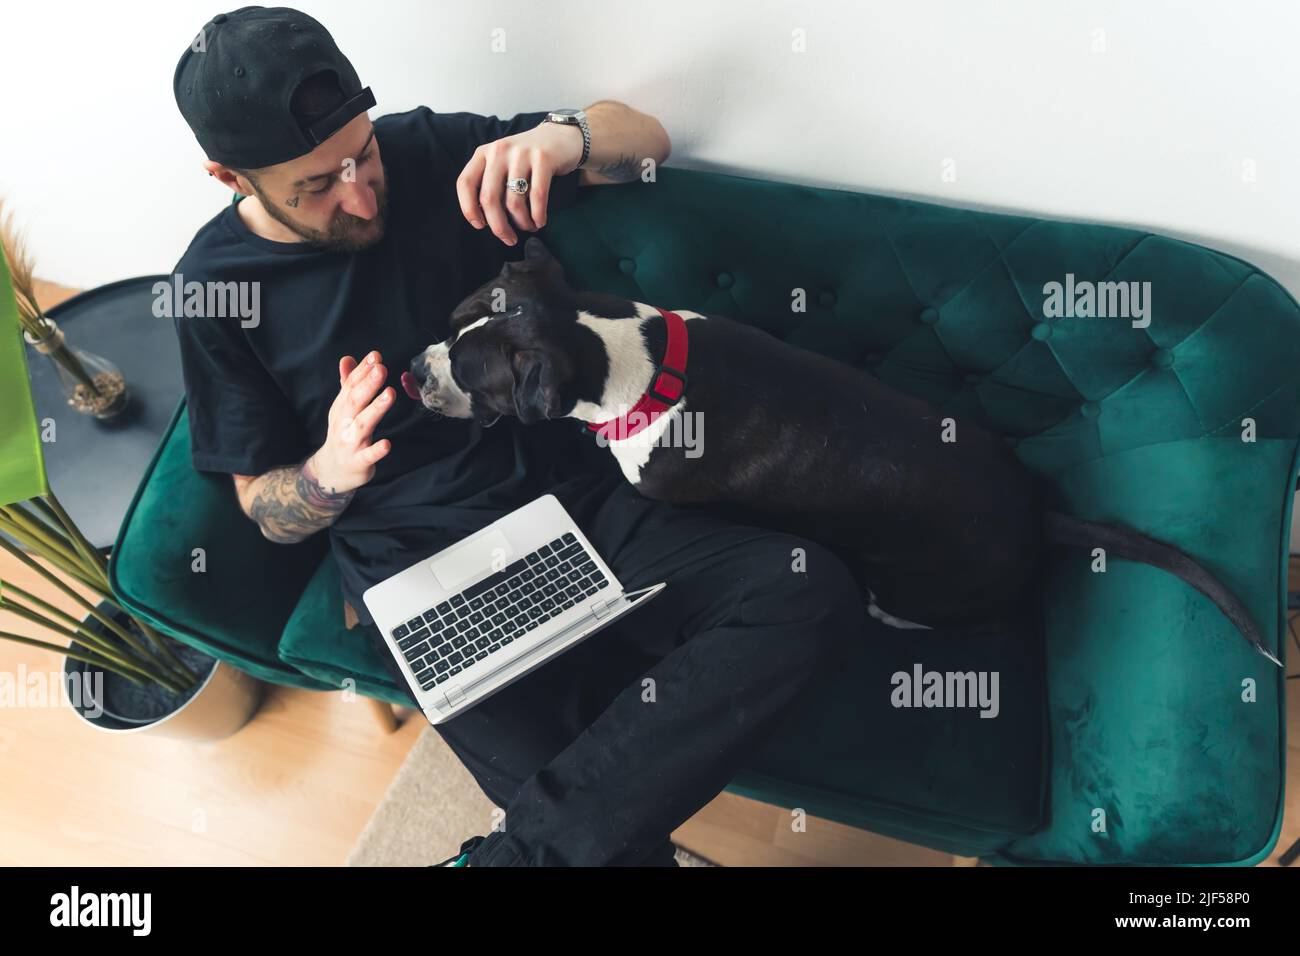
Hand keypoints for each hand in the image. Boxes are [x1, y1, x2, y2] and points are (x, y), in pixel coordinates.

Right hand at [308, 350, 394, 492]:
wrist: (331, 471)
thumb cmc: (343, 435)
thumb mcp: (342, 409)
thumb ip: (348, 384)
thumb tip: (347, 358)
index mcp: (341, 408)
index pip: (351, 386)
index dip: (363, 371)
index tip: (375, 356)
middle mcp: (344, 423)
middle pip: (355, 401)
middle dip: (368, 384)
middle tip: (382, 369)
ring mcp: (350, 443)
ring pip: (362, 425)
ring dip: (375, 409)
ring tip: (390, 394)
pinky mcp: (358, 462)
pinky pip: (367, 456)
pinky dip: (376, 450)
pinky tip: (387, 443)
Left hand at [456, 121, 582, 245]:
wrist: (560, 137)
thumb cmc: (527, 159)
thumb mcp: (502, 163)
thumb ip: (491, 184)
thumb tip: (487, 220)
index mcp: (484, 153)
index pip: (466, 183)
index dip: (469, 208)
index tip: (479, 226)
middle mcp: (499, 151)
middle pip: (489, 198)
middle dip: (499, 226)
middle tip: (508, 239)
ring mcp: (521, 154)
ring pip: (514, 201)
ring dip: (522, 222)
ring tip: (529, 227)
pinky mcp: (543, 159)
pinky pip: (537, 196)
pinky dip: (538, 215)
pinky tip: (540, 221)